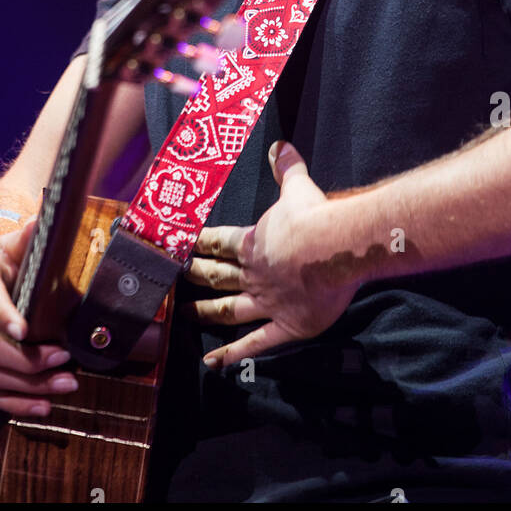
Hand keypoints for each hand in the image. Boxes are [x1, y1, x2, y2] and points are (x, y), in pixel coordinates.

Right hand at [0, 219, 78, 416]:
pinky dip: (13, 402)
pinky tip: (42, 406)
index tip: (25, 331)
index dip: (3, 315)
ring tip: (64, 385)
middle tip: (65, 362)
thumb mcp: (11, 242)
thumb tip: (46, 217)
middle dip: (29, 360)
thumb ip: (29, 235)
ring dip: (28, 385)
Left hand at [186, 142, 358, 368]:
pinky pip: (254, 343)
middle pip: (216, 276)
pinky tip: (214, 364)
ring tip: (185, 315)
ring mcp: (267, 302)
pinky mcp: (286, 325)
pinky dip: (233, 354)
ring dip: (205, 312)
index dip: (199, 244)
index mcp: (252, 242)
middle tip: (175, 278)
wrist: (336, 247)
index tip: (181, 245)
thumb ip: (287, 169)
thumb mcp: (298, 187)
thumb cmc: (316, 217)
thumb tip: (280, 146)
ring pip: (228, 310)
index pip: (218, 242)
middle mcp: (253, 274)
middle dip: (196, 276)